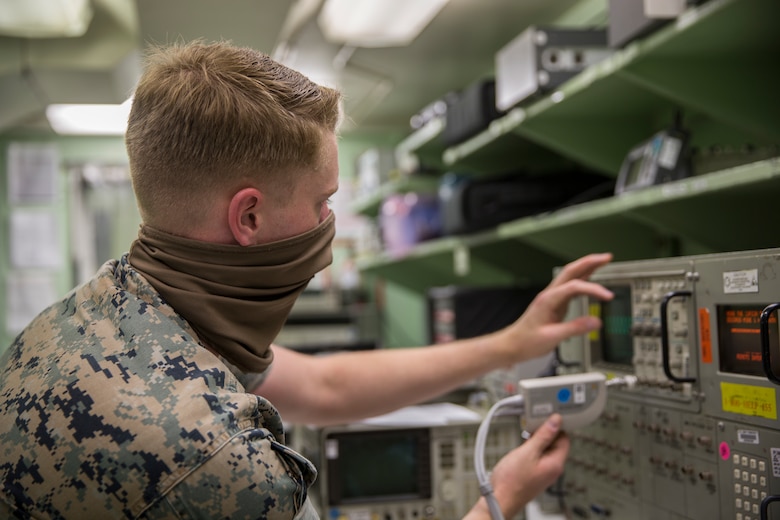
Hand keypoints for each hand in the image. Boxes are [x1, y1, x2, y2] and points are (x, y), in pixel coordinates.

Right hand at [465, 414, 568, 518]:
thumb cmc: (512, 480)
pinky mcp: (535, 473)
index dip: (555, 426)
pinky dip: (531, 448)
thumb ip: (543, 436)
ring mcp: (543, 472)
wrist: (499, 498)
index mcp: (555, 463)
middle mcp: (552, 468)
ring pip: (545, 449)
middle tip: (531, 426)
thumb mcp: (527, 452)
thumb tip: (556, 422)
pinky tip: (521, 446)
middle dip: (544, 433)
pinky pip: (538, 456)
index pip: (564, 438)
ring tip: (524, 436)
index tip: (544, 418)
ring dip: (536, 440)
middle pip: (555, 443)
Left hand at [497, 253, 613, 362]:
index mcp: (548, 300)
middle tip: (607, 257)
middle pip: (571, 271)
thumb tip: (596, 322)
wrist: (513, 344)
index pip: (574, 287)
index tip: (608, 296)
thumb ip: (575, 329)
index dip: (593, 289)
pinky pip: (570, 286)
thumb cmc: (527, 341)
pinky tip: (590, 279)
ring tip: (603, 263)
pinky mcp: (554, 303)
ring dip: (586, 267)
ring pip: (570, 276)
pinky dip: (582, 280)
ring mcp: (551, 297)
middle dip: (589, 262)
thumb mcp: (552, 337)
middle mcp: (549, 295)